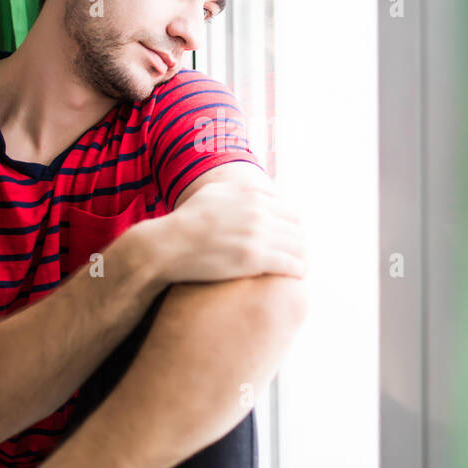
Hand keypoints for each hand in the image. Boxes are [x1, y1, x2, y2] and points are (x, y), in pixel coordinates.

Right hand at [156, 179, 307, 284]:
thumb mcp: (213, 193)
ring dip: (300, 257)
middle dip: (297, 244)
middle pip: (296, 229)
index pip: (288, 213)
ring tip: (297, 269)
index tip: (287, 242)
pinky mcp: (255, 258)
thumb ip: (240, 191)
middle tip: (295, 258)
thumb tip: (264, 193)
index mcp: (251, 195)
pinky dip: (296, 270)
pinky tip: (293, 277)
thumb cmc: (187, 221)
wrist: (167, 246)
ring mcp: (257, 234)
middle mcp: (258, 211)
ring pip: (298, 246)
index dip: (290, 229)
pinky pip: (291, 265)